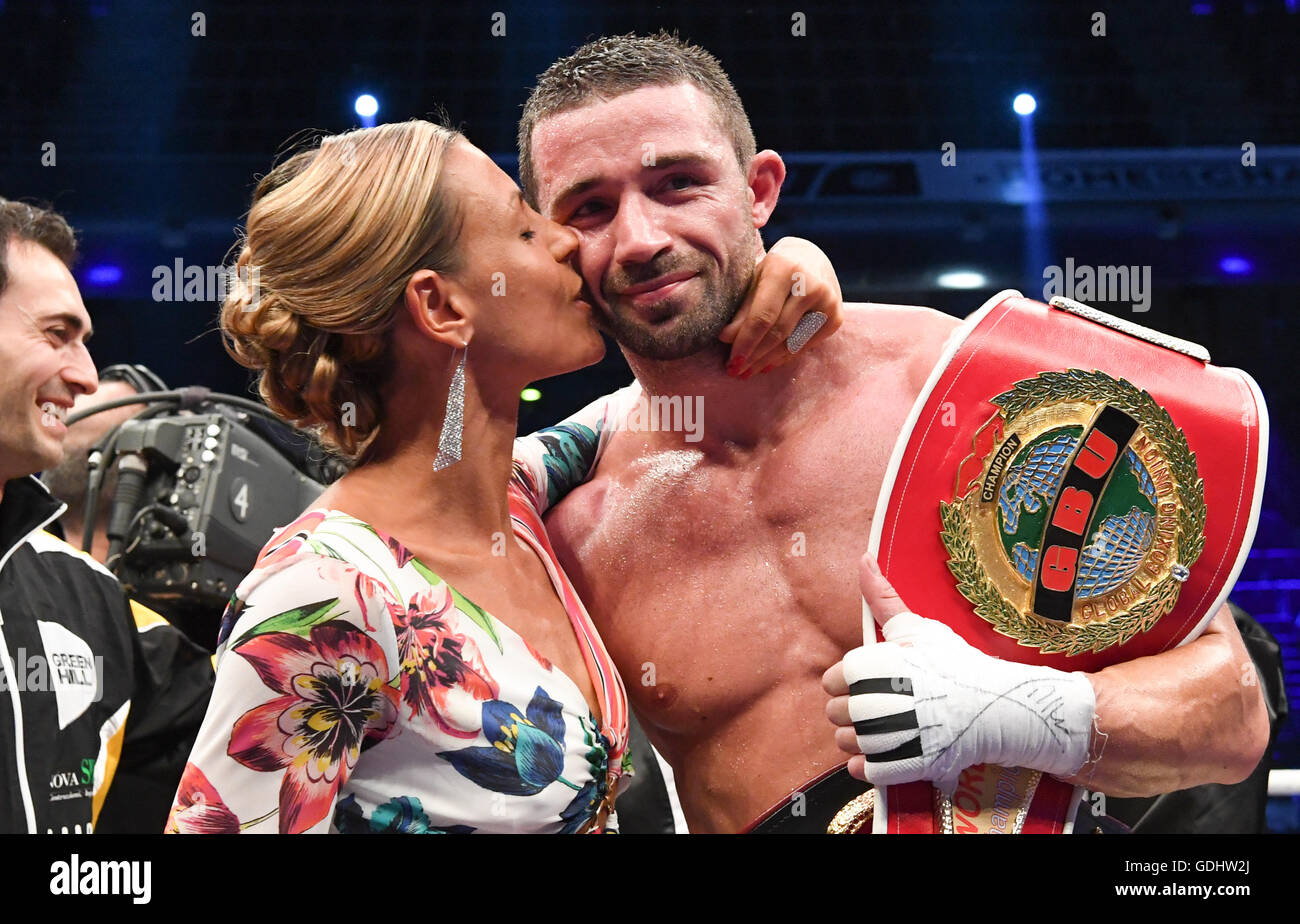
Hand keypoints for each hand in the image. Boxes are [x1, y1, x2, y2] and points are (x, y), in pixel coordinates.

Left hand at [720, 236, 842, 377]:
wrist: (811, 258)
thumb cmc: (775, 269)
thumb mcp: (755, 280)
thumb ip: (743, 308)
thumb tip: (726, 339)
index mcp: (786, 269)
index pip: (763, 315)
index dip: (746, 342)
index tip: (731, 362)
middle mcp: (812, 285)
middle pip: (778, 332)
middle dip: (754, 356)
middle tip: (735, 372)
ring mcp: (829, 302)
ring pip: (792, 344)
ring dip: (767, 361)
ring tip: (748, 372)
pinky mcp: (836, 318)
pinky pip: (805, 346)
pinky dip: (784, 357)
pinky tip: (768, 364)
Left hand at [822, 554, 1095, 791]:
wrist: (998, 706)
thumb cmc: (955, 662)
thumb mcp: (917, 626)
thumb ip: (883, 597)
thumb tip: (863, 560)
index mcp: (869, 666)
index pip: (833, 679)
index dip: (851, 681)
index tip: (874, 681)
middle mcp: (870, 702)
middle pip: (835, 712)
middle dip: (854, 709)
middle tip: (884, 704)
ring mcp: (885, 738)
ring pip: (844, 742)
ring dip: (860, 737)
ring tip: (887, 727)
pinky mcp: (899, 767)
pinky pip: (862, 770)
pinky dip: (869, 764)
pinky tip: (888, 750)